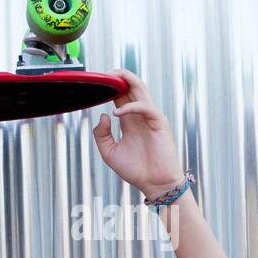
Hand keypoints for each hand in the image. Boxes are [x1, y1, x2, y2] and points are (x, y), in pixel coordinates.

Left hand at [92, 68, 184, 199]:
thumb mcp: (110, 153)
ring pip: (141, 90)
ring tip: (113, 75)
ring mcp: (150, 118)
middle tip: (105, 72)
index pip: (120, 97)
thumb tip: (102, 115)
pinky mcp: (159, 123)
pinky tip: (117, 113)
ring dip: (128, 80)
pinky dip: (131, 107)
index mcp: (129, 121)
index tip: (98, 82)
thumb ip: (102, 135)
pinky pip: (145, 107)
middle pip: (131, 87)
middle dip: (119, 76)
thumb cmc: (136, 171)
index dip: (111, 87)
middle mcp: (140, 116)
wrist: (155, 184)